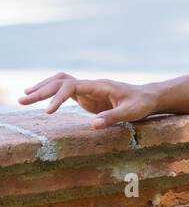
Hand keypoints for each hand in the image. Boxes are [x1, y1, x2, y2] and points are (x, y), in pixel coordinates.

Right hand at [17, 72, 163, 127]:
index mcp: (99, 86)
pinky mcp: (87, 96)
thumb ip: (112, 117)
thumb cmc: (140, 104)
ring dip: (43, 88)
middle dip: (41, 90)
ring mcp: (88, 89)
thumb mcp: (131, 112)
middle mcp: (90, 84)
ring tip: (24, 97)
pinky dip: (51, 93)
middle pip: (61, 82)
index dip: (58, 97)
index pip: (72, 86)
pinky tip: (39, 99)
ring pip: (60, 83)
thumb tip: (93, 125)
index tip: (48, 111)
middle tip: (22, 100)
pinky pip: (65, 91)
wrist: (147, 97)